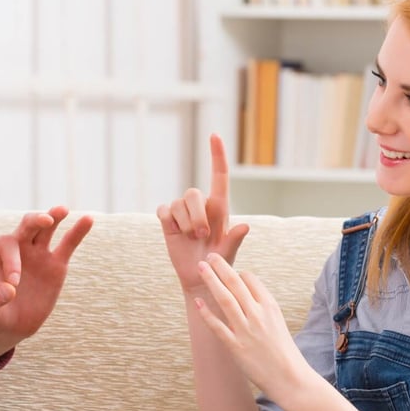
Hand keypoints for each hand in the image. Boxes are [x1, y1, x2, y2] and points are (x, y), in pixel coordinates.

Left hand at [0, 206, 93, 357]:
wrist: (9, 326)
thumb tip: (10, 289)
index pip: (6, 244)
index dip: (12, 260)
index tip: (14, 284)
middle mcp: (16, 245)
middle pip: (26, 225)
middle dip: (35, 221)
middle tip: (46, 220)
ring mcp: (37, 252)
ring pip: (47, 228)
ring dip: (55, 217)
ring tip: (63, 210)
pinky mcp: (56, 263)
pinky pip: (68, 244)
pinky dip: (78, 232)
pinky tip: (88, 219)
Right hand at [157, 134, 249, 295]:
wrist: (199, 275)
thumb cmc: (218, 263)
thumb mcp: (228, 253)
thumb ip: (235, 239)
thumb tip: (245, 226)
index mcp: (219, 208)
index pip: (219, 176)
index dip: (217, 155)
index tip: (215, 135)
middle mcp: (201, 206)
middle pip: (193, 194)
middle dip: (196, 215)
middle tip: (201, 235)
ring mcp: (183, 212)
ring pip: (178, 204)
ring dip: (184, 223)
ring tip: (191, 239)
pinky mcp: (168, 220)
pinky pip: (164, 211)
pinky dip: (169, 221)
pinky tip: (175, 232)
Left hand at [194, 253, 309, 400]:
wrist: (290, 379)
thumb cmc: (283, 351)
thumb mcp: (278, 322)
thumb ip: (262, 307)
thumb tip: (245, 292)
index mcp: (271, 307)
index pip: (251, 280)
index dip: (237, 273)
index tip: (226, 269)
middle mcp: (258, 315)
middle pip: (235, 284)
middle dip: (221, 267)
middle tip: (210, 255)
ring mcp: (246, 330)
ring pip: (225, 299)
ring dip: (211, 281)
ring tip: (201, 268)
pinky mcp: (235, 347)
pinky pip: (217, 326)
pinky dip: (206, 313)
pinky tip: (197, 301)